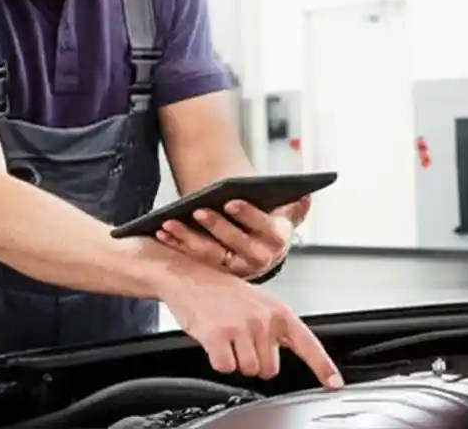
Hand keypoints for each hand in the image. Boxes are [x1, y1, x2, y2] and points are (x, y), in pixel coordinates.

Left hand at [155, 199, 298, 279]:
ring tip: (169, 222)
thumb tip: (305, 195)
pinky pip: (193, 260)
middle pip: (235, 244)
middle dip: (215, 227)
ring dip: (188, 239)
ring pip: (210, 255)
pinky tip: (162, 231)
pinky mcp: (215, 272)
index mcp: (278, 241)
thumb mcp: (284, 212)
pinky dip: (177, 245)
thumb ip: (295, 206)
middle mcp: (259, 260)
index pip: (264, 229)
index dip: (248, 215)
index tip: (231, 200)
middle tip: (198, 209)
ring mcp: (235, 269)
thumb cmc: (267, 220)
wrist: (256, 241)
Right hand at [156, 263, 342, 387]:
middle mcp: (264, 319)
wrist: (189, 276)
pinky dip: (218, 360)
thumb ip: (278, 327)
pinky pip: (226, 367)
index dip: (323, 368)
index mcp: (279, 311)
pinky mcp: (218, 335)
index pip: (308, 344)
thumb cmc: (222, 291)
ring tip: (227, 337)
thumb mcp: (260, 303)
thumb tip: (296, 350)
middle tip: (241, 339)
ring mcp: (241, 327)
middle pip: (270, 369)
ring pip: (248, 369)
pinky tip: (214, 340)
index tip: (334, 385)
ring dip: (236, 360)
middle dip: (254, 360)